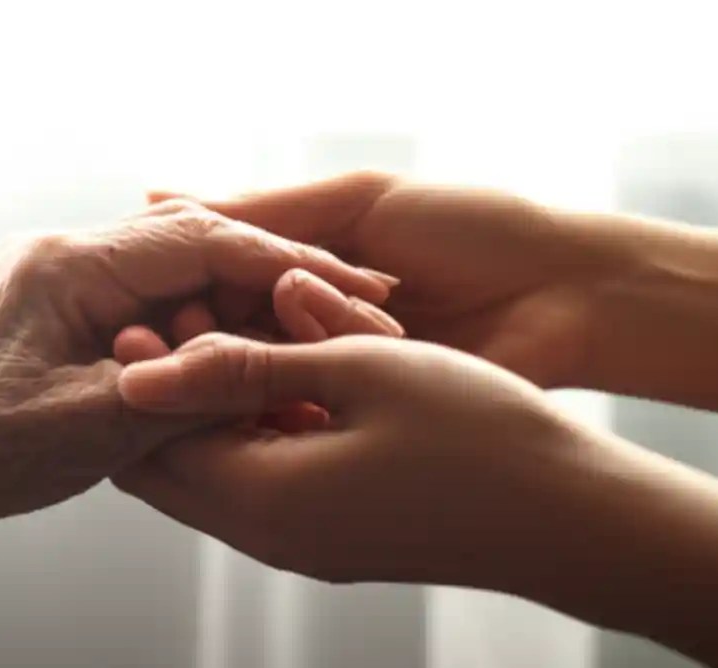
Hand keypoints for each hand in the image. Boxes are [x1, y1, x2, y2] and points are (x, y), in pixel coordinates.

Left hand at [0, 200, 393, 535]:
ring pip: (161, 278)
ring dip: (227, 304)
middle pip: (186, 249)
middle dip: (267, 277)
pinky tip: (225, 352)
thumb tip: (275, 375)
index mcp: (68, 265)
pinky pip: (131, 306)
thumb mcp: (98, 429)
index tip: (351, 282)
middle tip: (345, 300)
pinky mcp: (41, 314)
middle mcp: (56, 255)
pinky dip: (184, 328)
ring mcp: (45, 281)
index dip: (284, 262)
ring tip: (298, 333)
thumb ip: (191, 394)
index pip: (202, 241)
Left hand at [113, 333, 592, 591]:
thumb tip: (140, 371)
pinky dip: (256, 428)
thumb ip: (243, 366)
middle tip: (179, 313)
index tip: (142, 306)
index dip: (138, 371)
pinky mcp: (334, 539)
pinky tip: (279, 374)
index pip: (148, 443)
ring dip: (213, 406)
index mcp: (262, 500)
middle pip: (169, 465)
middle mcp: (268, 537)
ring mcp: (302, 545)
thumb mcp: (359, 373)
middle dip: (166, 391)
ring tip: (227, 330)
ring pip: (217, 470)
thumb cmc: (479, 431)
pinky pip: (264, 482)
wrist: (574, 515)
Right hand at [151, 171, 636, 386]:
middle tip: (169, 338)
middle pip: (232, 341)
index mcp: (306, 273)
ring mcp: (340, 379)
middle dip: (206, 338)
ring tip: (239, 352)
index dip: (186, 297)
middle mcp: (314, 330)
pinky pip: (311, 418)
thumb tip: (159, 196)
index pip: (219, 289)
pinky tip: (266, 396)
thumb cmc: (476, 230)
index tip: (147, 300)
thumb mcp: (361, 202)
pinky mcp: (370, 421)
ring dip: (253, 363)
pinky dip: (292, 403)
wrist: (570, 292)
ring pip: (266, 379)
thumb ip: (266, 214)